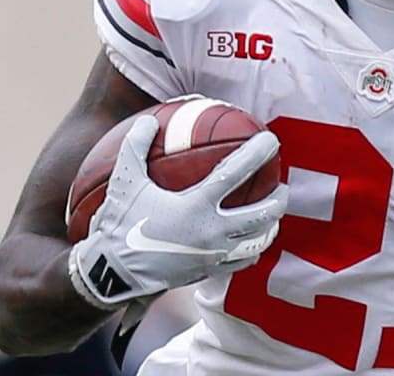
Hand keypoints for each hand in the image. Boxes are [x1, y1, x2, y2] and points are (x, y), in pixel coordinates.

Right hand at [67, 115, 287, 308]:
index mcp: (196, 205)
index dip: (257, 153)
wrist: (111, 273)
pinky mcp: (208, 272)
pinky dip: (252, 250)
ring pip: (258, 242)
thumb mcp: (124, 181)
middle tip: (283, 185)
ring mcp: (213, 255)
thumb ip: (136, 146)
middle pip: (263, 214)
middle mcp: (212, 232)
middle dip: (279, 197)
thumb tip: (147, 120)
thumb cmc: (119, 224)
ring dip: (271, 226)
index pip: (236, 173)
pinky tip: (250, 242)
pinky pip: (241, 262)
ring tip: (273, 215)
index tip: (272, 139)